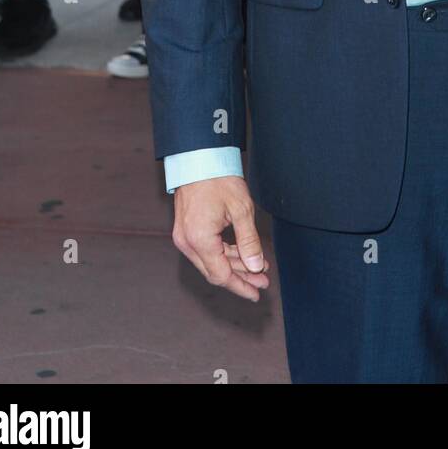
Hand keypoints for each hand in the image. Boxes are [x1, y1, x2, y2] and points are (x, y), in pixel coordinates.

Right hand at [172, 176, 270, 300]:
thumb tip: (256, 267)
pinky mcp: (186, 229)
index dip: (241, 286)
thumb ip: (249, 242)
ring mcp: (184, 236)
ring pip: (211, 262)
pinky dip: (224, 254)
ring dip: (234, 266)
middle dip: (241, 278)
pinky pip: (206, 250)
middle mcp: (187, 242)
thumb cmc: (219, 179)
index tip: (258, 291)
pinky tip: (242, 255)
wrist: (199, 157)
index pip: (221, 275)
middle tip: (263, 281)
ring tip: (258, 268)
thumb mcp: (241, 210)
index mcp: (199, 240)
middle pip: (215, 272)